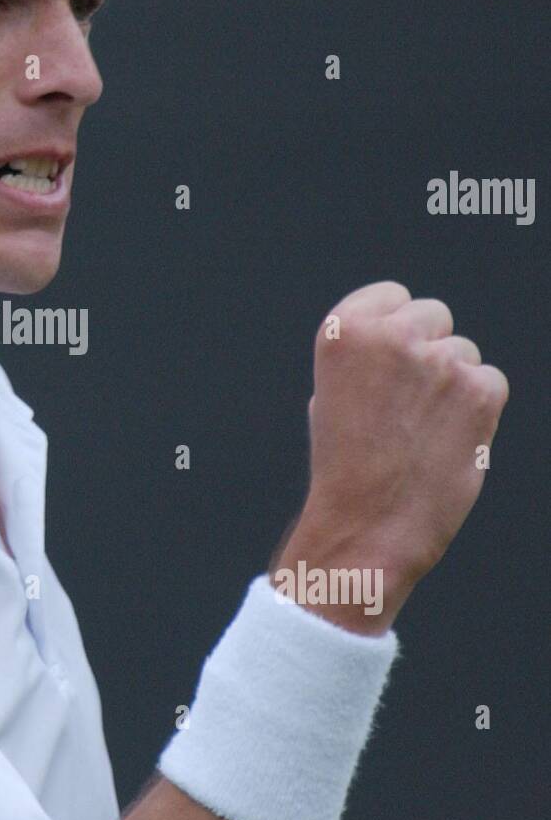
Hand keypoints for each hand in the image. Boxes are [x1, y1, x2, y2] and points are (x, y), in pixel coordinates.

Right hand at [274, 281, 508, 631]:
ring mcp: (440, 361)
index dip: (394, 330)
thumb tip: (401, 344)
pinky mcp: (480, 391)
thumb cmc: (343, 467)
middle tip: (408, 401)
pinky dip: (478, 408)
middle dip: (426, 351)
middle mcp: (392, 335)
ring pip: (464, 352)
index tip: (389, 362)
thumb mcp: (328, 395)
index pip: (391, 296)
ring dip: (452, 383)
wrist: (367, 524)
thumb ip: (364, 358)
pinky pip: (491, 381)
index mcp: (343, 330)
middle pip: (433, 316)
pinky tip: (449, 439)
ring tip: (423, 429)